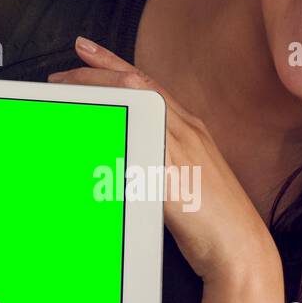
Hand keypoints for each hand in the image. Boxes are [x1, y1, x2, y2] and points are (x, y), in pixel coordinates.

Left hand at [47, 35, 278, 284]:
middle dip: (97, 72)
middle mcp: (188, 133)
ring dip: (98, 97)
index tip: (86, 52)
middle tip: (61, 72)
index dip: (115, 63)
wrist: (241, 250)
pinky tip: (86, 136)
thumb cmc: (214, 220)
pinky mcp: (174, 179)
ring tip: (65, 95)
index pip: (148, 84)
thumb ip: (160, 159)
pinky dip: (111, 137)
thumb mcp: (186, 179)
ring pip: (138, 107)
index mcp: (191, 130)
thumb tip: (129, 153)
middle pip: (138, 86)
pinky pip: (138, 148)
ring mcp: (182, 153)